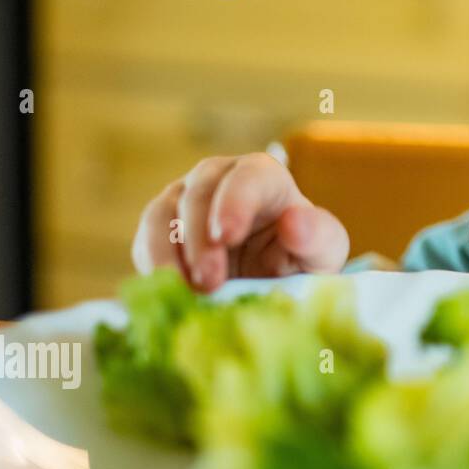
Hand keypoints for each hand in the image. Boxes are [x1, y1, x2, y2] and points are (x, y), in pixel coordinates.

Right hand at [131, 152, 349, 292]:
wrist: (269, 281)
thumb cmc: (300, 258)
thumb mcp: (322, 252)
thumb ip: (317, 236)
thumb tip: (294, 221)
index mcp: (264, 176)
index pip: (248, 175)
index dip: (235, 202)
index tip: (227, 236)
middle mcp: (219, 177)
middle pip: (199, 193)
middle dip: (201, 239)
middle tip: (210, 282)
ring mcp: (184, 199)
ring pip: (162, 214)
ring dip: (169, 255)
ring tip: (188, 292)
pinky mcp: (159, 228)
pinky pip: (145, 240)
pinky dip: (153, 267)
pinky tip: (169, 293)